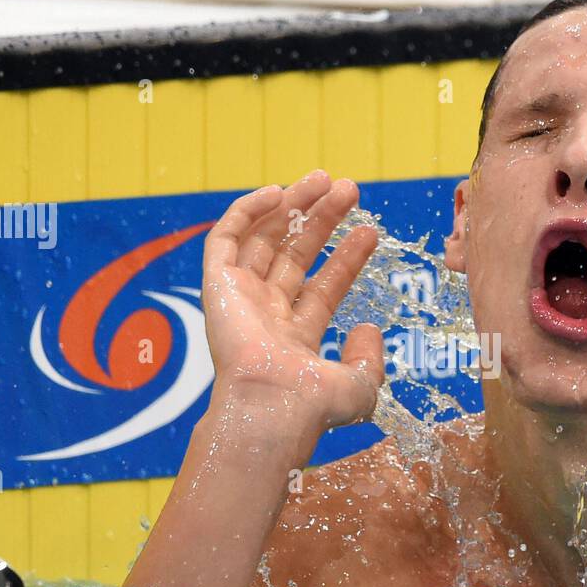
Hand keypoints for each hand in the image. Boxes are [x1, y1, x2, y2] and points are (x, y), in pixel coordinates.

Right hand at [202, 170, 385, 430]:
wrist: (272, 405)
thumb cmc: (312, 406)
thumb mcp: (360, 387)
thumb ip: (370, 358)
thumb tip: (369, 327)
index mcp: (295, 339)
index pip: (322, 287)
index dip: (346, 257)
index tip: (369, 231)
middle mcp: (265, 316)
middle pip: (295, 255)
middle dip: (322, 221)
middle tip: (349, 190)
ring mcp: (240, 299)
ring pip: (264, 240)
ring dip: (293, 206)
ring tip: (325, 180)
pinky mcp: (216, 285)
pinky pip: (226, 239)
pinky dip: (248, 211)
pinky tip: (279, 192)